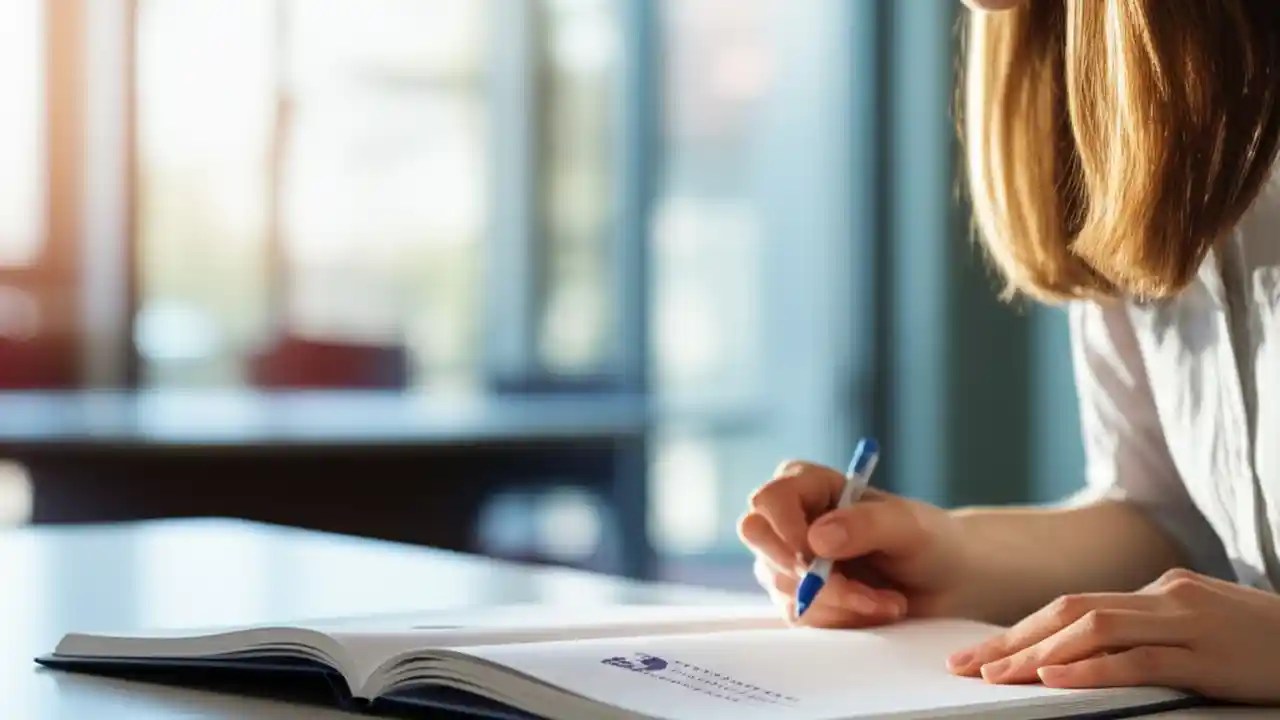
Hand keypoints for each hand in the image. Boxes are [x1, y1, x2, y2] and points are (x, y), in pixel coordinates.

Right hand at [737, 460, 971, 627]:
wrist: (946, 583)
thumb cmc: (929, 541)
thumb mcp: (909, 526)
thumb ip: (866, 524)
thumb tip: (817, 538)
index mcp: (809, 485)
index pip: (769, 500)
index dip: (785, 530)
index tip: (817, 557)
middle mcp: (790, 520)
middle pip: (758, 541)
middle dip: (808, 574)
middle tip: (858, 590)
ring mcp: (789, 562)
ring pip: (784, 586)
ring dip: (841, 602)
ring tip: (889, 601)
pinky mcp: (800, 599)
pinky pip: (802, 617)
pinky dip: (844, 619)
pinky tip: (876, 609)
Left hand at [948, 568, 1279, 703]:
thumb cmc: (1259, 650)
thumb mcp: (1194, 635)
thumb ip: (1142, 637)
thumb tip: (1078, 657)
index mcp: (1155, 591)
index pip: (1069, 607)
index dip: (1018, 632)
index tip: (975, 656)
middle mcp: (1163, 597)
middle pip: (1068, 612)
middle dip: (1011, 640)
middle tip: (964, 667)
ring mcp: (1186, 623)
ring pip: (1094, 629)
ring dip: (1038, 654)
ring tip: (997, 675)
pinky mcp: (1206, 657)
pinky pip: (1138, 660)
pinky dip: (1092, 670)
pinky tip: (1055, 681)